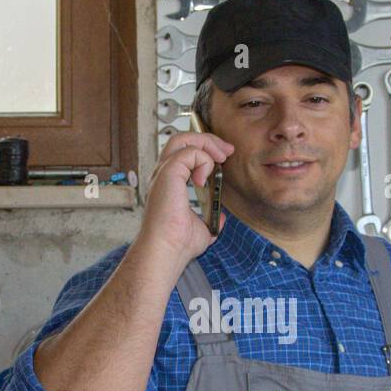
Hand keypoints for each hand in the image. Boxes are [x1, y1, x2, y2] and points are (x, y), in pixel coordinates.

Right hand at [138, 127, 233, 269]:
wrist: (167, 251)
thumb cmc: (179, 244)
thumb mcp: (203, 228)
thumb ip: (210, 218)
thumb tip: (221, 217)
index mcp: (168, 184)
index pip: (183, 153)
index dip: (205, 150)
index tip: (224, 158)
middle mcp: (163, 175)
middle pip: (182, 139)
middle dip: (208, 139)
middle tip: (227, 151)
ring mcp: (163, 173)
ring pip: (183, 139)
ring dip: (206, 144)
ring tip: (221, 157)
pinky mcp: (168, 174)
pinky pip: (189, 153)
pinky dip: (203, 161)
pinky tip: (203, 180)